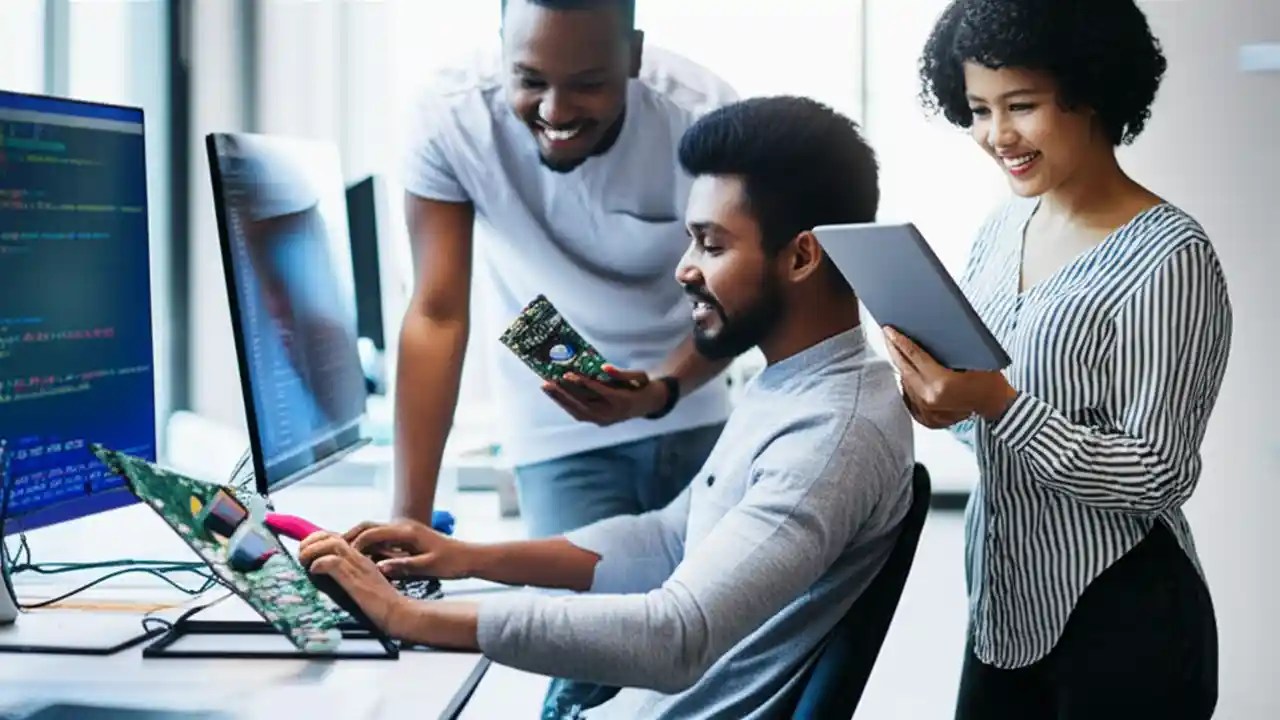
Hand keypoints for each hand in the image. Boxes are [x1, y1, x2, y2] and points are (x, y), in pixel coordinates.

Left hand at [297, 531, 406, 630]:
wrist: (399, 614)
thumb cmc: (381, 605)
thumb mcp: (362, 585)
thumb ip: (348, 577)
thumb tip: (324, 576)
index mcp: (361, 559)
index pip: (335, 538)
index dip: (316, 540)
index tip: (306, 551)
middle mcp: (359, 559)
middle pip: (331, 536)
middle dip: (310, 541)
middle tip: (301, 554)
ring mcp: (358, 568)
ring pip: (332, 545)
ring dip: (312, 550)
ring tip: (304, 561)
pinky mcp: (355, 581)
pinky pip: (334, 563)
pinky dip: (319, 564)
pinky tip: (315, 572)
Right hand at [343, 519, 474, 579]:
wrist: (468, 556)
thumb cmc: (452, 561)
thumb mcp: (429, 566)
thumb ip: (404, 566)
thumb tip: (380, 568)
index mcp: (406, 532)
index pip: (372, 532)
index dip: (354, 543)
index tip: (341, 556)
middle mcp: (402, 527)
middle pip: (367, 526)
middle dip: (348, 537)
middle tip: (330, 551)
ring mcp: (402, 531)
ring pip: (371, 531)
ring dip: (355, 540)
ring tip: (338, 555)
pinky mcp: (405, 537)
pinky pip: (379, 537)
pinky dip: (366, 545)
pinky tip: (360, 558)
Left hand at [541, 365, 669, 426]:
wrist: (648, 405)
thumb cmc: (642, 387)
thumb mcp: (639, 376)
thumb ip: (622, 374)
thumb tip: (604, 367)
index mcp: (621, 401)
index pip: (598, 391)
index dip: (583, 383)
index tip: (568, 374)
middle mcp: (610, 413)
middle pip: (584, 402)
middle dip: (565, 391)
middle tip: (549, 380)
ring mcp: (604, 420)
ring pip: (578, 410)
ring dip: (560, 399)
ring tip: (546, 387)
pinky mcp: (599, 422)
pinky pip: (579, 414)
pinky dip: (566, 405)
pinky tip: (555, 395)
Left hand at [882, 326, 1017, 423]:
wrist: (996, 405)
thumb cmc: (989, 380)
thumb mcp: (972, 359)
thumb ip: (947, 351)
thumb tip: (924, 333)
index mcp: (941, 383)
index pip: (914, 356)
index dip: (900, 341)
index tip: (889, 329)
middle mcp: (930, 397)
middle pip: (904, 369)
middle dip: (894, 350)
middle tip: (887, 335)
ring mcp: (926, 409)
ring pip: (905, 382)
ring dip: (900, 365)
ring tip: (895, 349)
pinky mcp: (926, 416)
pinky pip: (909, 395)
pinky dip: (906, 381)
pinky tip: (905, 369)